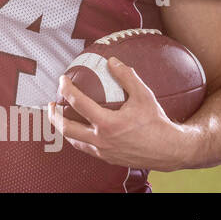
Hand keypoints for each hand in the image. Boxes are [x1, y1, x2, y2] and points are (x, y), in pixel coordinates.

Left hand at [46, 57, 199, 171]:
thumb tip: (112, 61)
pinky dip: (77, 137)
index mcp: (108, 124)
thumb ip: (127, 77)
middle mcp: (101, 140)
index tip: (62, 79)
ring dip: (62, 127)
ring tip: (60, 116)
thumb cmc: (157, 122)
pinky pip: (85, 147)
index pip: (78, 103)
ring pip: (73, 140)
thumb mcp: (144, 95)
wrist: (169, 150)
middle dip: (54, 114)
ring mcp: (102, 151)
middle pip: (66, 127)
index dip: (66, 89)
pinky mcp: (107, 158)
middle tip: (51, 103)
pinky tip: (78, 128)